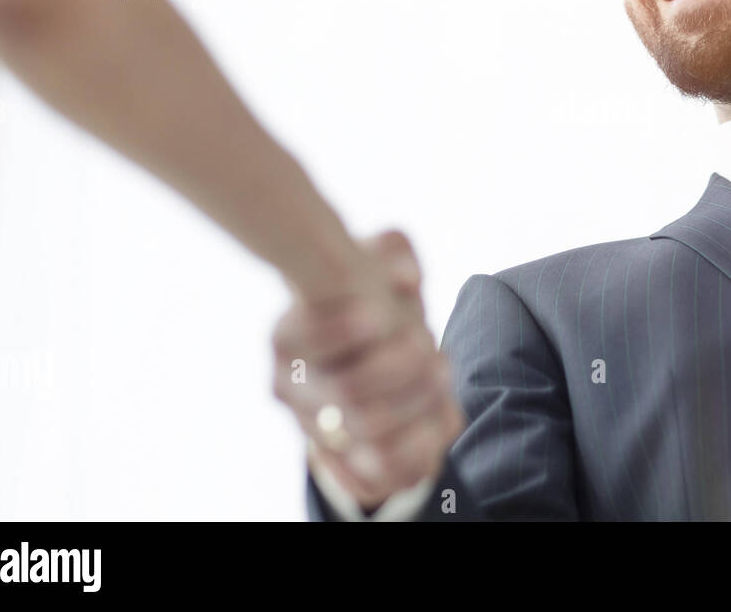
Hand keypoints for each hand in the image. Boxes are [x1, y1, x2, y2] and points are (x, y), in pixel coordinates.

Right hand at [271, 229, 465, 509]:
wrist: (365, 339)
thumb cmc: (370, 289)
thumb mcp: (381, 257)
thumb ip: (393, 254)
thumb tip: (407, 279)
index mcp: (289, 335)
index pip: (301, 339)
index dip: (336, 331)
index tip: (377, 314)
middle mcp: (292, 388)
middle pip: (346, 392)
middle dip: (399, 368)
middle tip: (429, 345)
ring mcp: (316, 428)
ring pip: (367, 437)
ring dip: (416, 406)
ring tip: (442, 373)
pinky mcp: (346, 458)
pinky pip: (377, 475)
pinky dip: (415, 452)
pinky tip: (440, 415)